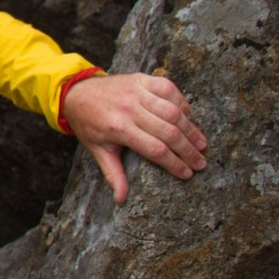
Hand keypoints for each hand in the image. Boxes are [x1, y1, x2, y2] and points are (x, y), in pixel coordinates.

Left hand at [61, 73, 207, 203]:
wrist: (77, 93)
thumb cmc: (89, 124)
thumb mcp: (97, 150)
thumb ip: (112, 174)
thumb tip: (120, 199)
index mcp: (118, 128)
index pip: (155, 149)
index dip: (174, 163)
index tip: (187, 174)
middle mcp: (129, 109)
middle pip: (168, 131)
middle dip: (188, 150)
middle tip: (201, 162)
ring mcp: (136, 91)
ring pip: (173, 111)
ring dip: (190, 128)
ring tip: (201, 144)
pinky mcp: (141, 79)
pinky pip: (169, 89)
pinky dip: (182, 102)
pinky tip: (188, 117)